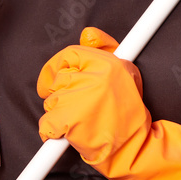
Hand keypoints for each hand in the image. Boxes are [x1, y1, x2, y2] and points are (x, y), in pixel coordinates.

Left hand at [37, 27, 180, 179]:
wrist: (134, 146)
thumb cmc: (128, 110)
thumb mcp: (125, 72)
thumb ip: (105, 49)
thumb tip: (87, 34)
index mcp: (106, 63)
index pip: (69, 55)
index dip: (56, 67)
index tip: (52, 79)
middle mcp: (94, 77)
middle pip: (58, 79)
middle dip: (60, 93)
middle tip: (75, 105)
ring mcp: (80, 99)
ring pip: (50, 101)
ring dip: (58, 112)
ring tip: (80, 120)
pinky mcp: (70, 121)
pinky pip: (46, 122)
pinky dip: (51, 131)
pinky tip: (66, 133)